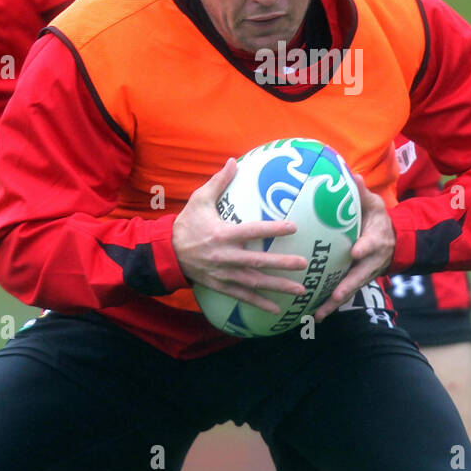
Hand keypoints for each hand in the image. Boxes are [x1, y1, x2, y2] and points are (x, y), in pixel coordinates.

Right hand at [173, 158, 308, 313]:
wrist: (166, 252)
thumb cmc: (186, 223)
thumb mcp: (199, 199)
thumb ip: (218, 182)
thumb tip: (233, 161)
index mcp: (222, 234)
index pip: (252, 231)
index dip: (272, 229)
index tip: (293, 227)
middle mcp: (225, 256)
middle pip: (258, 261)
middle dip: (281, 263)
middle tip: (304, 263)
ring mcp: (223, 273)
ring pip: (254, 282)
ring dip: (277, 286)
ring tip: (300, 290)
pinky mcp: (220, 285)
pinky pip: (242, 296)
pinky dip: (259, 303)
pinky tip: (277, 308)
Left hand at [314, 175, 394, 320]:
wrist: (394, 242)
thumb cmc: (379, 220)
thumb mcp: (376, 205)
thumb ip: (364, 194)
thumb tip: (353, 175)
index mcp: (376, 240)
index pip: (371, 244)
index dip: (364, 248)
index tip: (355, 251)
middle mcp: (371, 261)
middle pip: (360, 275)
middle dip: (348, 286)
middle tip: (337, 294)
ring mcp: (364, 274)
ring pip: (351, 289)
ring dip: (335, 303)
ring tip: (319, 315)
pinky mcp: (356, 281)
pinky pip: (344, 294)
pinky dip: (331, 305)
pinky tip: (315, 315)